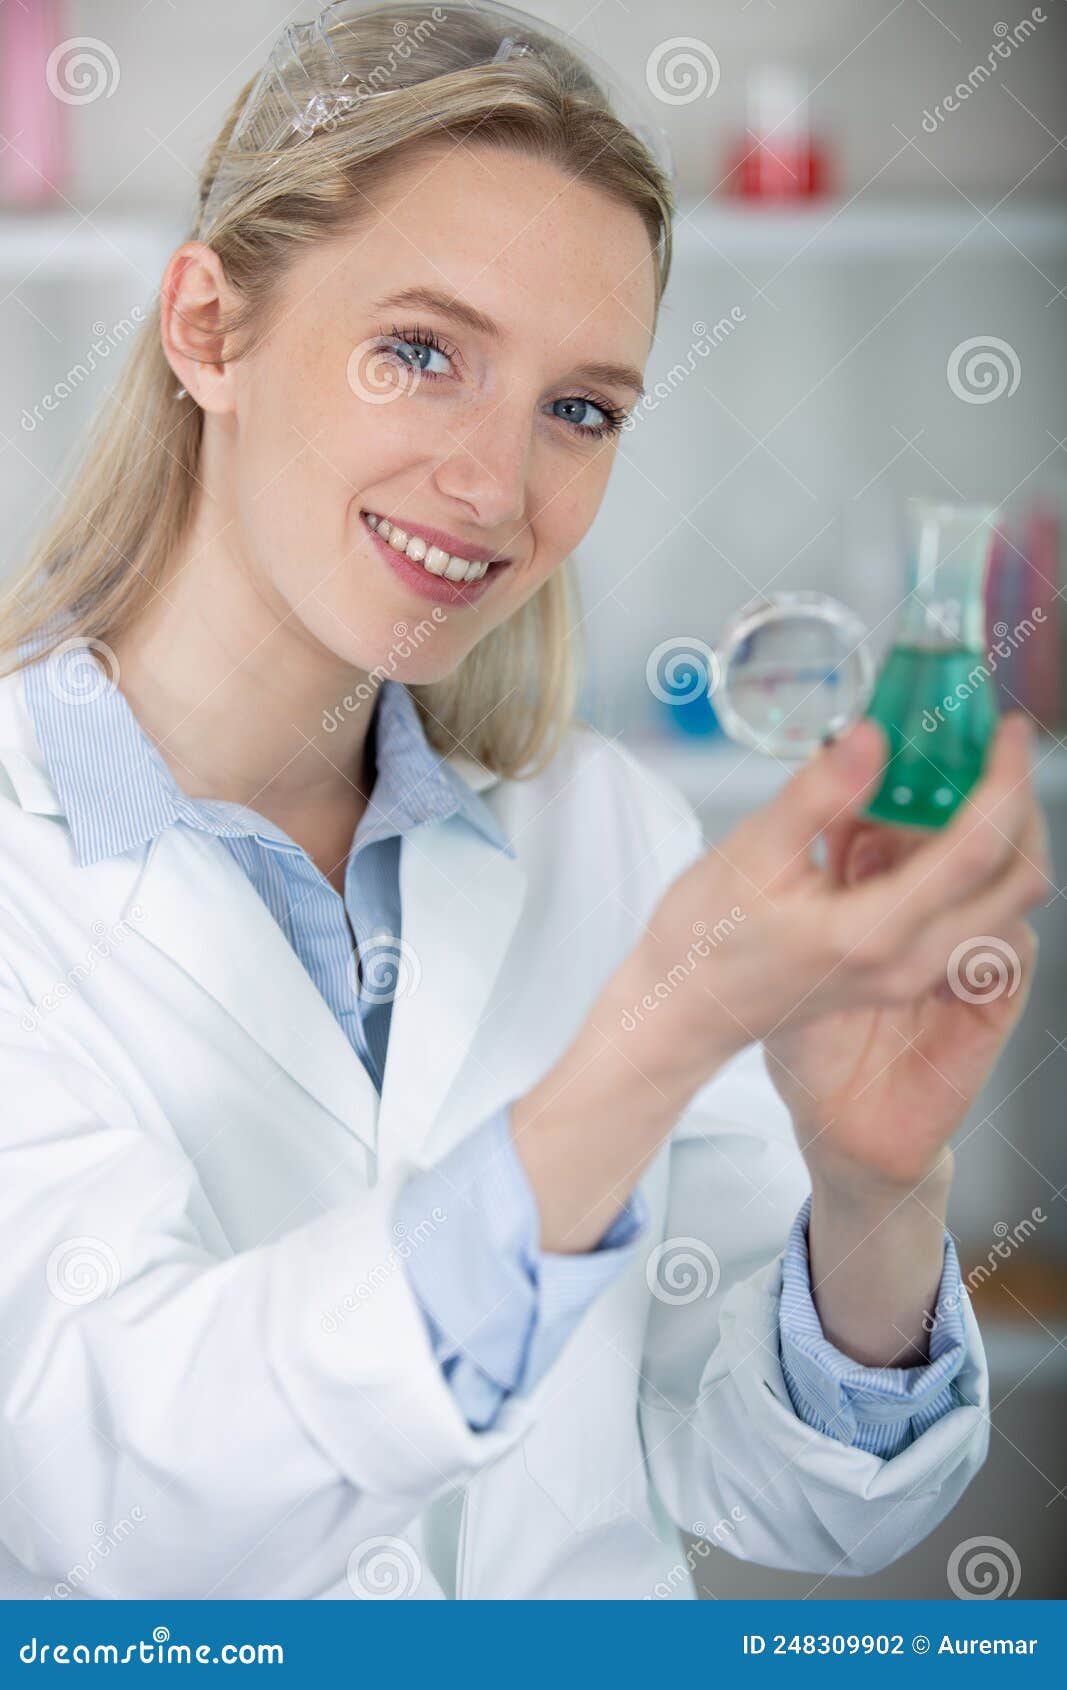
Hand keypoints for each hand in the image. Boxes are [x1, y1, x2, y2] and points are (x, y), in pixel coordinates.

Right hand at [616, 712, 1048, 1100]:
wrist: (685, 1008)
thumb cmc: (704, 939)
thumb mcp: (751, 852)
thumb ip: (818, 794)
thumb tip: (872, 735)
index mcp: (874, 932)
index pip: (977, 852)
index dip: (1005, 781)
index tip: (1007, 731)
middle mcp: (909, 962)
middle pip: (1019, 883)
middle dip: (1023, 807)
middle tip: (995, 749)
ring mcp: (912, 973)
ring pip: (1004, 903)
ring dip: (1004, 836)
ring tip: (963, 778)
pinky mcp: (906, 970)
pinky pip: (973, 916)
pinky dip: (975, 864)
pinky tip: (927, 822)